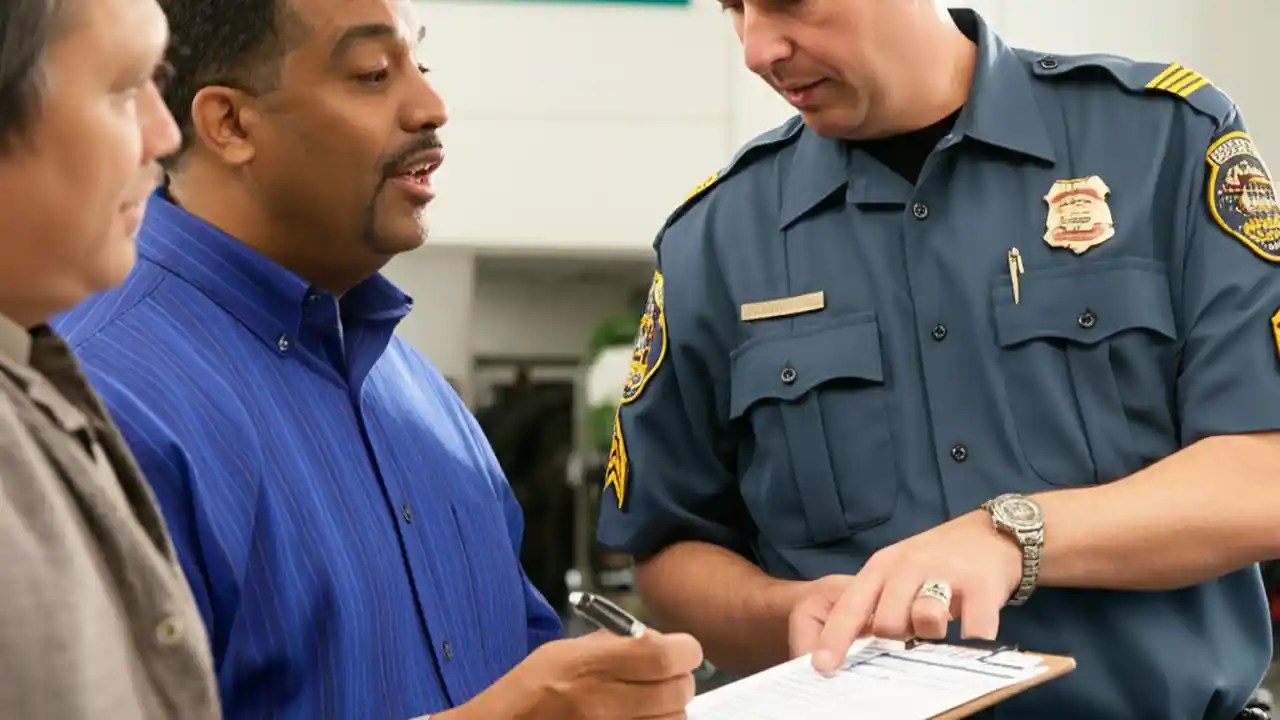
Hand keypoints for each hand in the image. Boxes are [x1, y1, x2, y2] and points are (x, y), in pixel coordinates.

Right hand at [450, 630, 702, 719]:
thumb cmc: (532, 689)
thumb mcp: (566, 650)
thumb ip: (615, 643)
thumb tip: (660, 641)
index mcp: (590, 666)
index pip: (665, 656)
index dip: (684, 650)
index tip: (683, 650)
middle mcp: (602, 704)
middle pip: (678, 691)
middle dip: (679, 679)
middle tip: (668, 676)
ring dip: (671, 709)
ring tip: (652, 702)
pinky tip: (641, 717)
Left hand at [792, 511, 1022, 673]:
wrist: (992, 533)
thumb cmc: (939, 562)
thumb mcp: (899, 573)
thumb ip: (879, 603)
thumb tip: (857, 650)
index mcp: (882, 566)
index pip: (851, 607)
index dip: (835, 638)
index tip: (822, 666)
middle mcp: (908, 566)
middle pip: (886, 622)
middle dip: (898, 637)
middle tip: (915, 628)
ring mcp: (945, 572)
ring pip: (924, 620)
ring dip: (932, 633)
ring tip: (942, 621)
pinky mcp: (982, 584)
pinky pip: (972, 630)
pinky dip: (973, 638)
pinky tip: (975, 628)